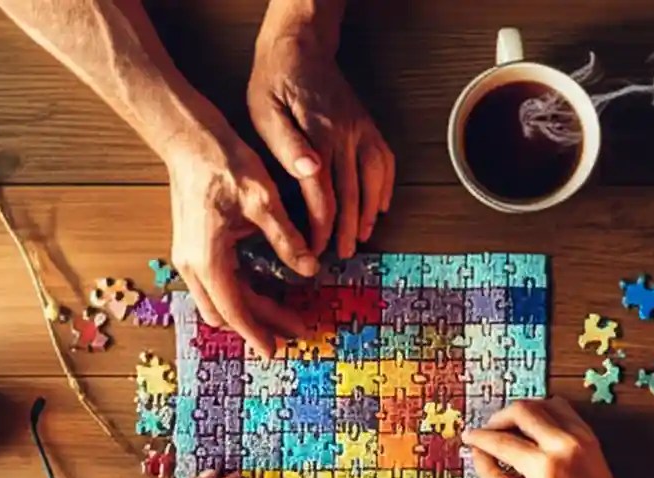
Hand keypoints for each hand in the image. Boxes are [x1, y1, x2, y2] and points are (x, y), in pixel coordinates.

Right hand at [168, 128, 314, 357]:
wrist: (189, 140)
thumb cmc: (223, 164)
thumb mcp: (263, 201)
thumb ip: (286, 240)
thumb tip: (310, 269)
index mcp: (208, 258)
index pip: (235, 310)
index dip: (258, 332)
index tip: (277, 351)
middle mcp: (192, 264)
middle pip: (227, 311)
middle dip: (260, 324)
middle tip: (296, 328)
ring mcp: (188, 257)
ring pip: (219, 300)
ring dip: (249, 310)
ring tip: (285, 313)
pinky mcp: (192, 247)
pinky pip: (216, 284)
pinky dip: (240, 293)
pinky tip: (265, 289)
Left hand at [249, 30, 394, 257]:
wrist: (300, 46)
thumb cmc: (275, 81)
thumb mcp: (265, 111)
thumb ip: (286, 145)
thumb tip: (310, 172)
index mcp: (318, 136)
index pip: (324, 194)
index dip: (321, 226)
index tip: (315, 248)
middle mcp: (346, 135)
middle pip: (351, 194)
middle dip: (346, 229)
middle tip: (342, 254)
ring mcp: (361, 130)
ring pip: (373, 180)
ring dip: (369, 212)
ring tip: (362, 236)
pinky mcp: (368, 125)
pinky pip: (386, 160)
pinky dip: (387, 186)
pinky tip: (382, 206)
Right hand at [461, 398, 638, 477]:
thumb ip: (494, 476)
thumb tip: (477, 453)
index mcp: (544, 467)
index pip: (502, 442)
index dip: (480, 438)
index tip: (468, 437)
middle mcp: (562, 444)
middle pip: (520, 410)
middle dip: (497, 418)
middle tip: (489, 432)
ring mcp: (578, 435)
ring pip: (539, 402)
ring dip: (519, 411)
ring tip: (509, 429)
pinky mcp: (587, 432)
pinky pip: (559, 406)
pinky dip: (541, 410)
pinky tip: (533, 425)